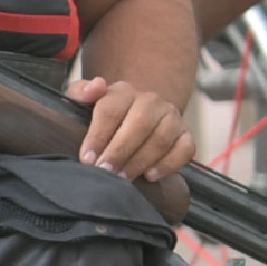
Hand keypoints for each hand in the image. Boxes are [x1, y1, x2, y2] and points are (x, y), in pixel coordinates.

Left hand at [68, 74, 192, 184]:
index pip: (111, 110)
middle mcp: (151, 101)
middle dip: (120, 151)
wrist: (134, 118)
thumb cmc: (104, 116)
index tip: (87, 159)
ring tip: (123, 178)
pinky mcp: (185, 135)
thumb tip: (95, 87)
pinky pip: (185, 149)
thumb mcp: (84, 102)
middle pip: (139, 124)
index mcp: (123, 92)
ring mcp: (171, 117)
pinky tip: (150, 176)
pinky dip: (169, 164)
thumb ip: (81, 92)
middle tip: (105, 171)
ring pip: (162, 138)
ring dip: (141, 161)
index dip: (98, 136)